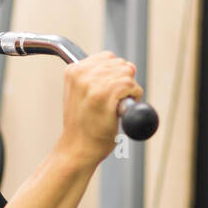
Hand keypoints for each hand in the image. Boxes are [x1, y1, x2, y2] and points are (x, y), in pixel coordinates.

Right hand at [59, 52, 142, 167]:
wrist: (77, 150)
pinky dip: (134, 96)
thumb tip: (130, 66)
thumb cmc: (83, 126)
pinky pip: (131, 86)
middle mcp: (82, 74)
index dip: (114, 74)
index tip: (108, 92)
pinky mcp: (106, 96)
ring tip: (116, 107)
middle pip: (120, 64)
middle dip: (123, 81)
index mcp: (73, 71)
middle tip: (113, 102)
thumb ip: (98, 77)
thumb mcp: (80, 95)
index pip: (107, 57)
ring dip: (130, 90)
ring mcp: (93, 85)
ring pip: (128, 73)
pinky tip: (122, 109)